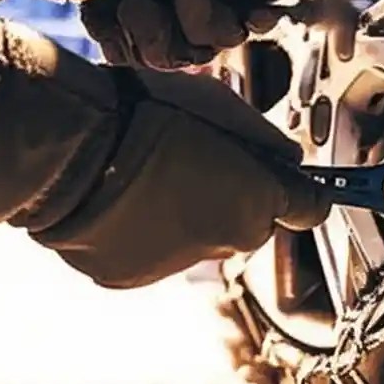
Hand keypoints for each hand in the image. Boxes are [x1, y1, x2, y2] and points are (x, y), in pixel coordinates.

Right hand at [0, 17, 328, 289]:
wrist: (72, 148)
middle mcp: (228, 243)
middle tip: (199, 156)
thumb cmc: (149, 111)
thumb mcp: (221, 105)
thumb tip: (290, 160)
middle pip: (250, 224)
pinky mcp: (130, 278)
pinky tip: (119, 195)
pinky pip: (150, 252)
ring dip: (187, 213)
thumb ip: (265, 140)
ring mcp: (179, 264)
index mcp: (259, 200)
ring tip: (148, 170)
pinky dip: (143, 230)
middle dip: (236, 196)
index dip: (302, 191)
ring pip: (198, 240)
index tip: (298, 183)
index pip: (310, 208)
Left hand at [72, 0, 284, 69]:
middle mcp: (192, 17)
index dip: (257, 21)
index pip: (253, 19)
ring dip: (149, 27)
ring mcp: (157, 34)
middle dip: (200, 21)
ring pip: (171, 60)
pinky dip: (116, 33)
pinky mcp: (121, 45)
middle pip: (215, 47)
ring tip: (131, 0)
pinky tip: (108, 10)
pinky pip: (128, 58)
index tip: (255, 17)